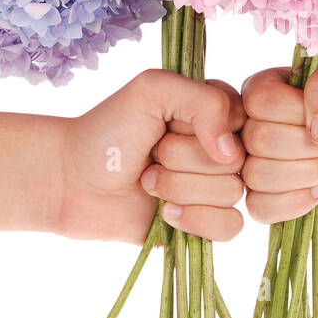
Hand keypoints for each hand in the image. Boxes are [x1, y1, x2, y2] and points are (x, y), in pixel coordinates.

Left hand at [55, 70, 245, 242]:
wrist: (73, 182)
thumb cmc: (109, 130)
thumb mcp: (152, 91)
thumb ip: (203, 101)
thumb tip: (231, 151)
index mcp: (217, 110)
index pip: (245, 121)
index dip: (205, 128)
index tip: (170, 125)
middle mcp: (223, 148)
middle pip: (236, 161)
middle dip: (183, 160)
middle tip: (151, 156)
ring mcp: (217, 186)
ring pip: (231, 193)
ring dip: (179, 188)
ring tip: (148, 181)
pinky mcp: (208, 222)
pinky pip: (230, 226)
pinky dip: (195, 220)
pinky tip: (166, 213)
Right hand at [239, 59, 317, 222]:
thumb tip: (315, 128)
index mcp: (266, 89)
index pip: (260, 100)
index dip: (298, 113)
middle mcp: (252, 125)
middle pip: (258, 139)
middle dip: (310, 147)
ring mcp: (254, 164)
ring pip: (257, 175)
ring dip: (307, 175)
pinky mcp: (263, 200)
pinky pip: (259, 208)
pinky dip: (297, 203)